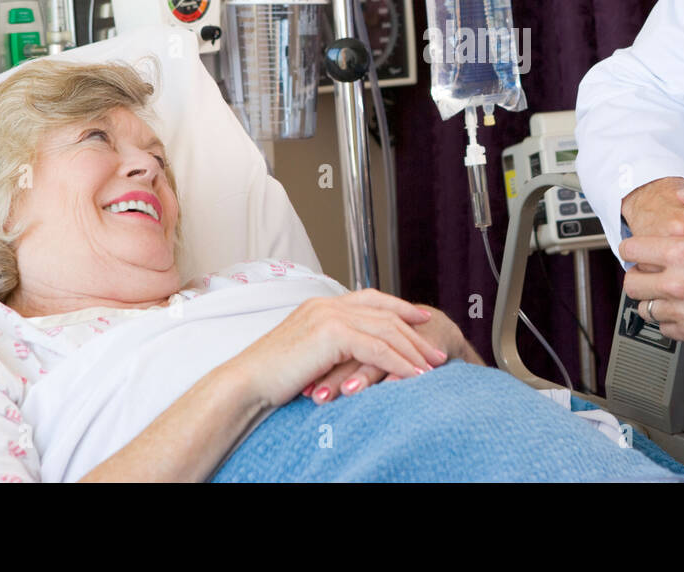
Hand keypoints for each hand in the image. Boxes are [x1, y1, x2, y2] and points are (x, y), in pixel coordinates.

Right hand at [230, 289, 447, 408]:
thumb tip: (352, 360)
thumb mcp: (306, 355)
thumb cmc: (270, 377)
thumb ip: (329, 348)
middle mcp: (327, 304)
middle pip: (384, 313)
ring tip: (433, 367)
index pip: (370, 299)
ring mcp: (329, 316)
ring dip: (413, 350)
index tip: (422, 318)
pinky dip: (400, 362)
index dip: (400, 307)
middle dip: (415, 333)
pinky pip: (378, 348)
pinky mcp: (332, 334)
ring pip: (386, 330)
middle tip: (437, 351)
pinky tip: (414, 376)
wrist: (246, 383)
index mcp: (321, 306)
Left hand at [620, 179, 683, 342]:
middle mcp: (677, 284)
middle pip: (631, 283)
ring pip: (645, 308)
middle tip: (649, 271)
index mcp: (681, 253)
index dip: (632, 246)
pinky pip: (664, 328)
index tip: (640, 249)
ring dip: (652, 298)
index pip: (630, 250)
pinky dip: (668, 319)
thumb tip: (682, 195)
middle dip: (638, 274)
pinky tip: (680, 307)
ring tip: (665, 291)